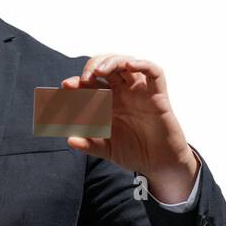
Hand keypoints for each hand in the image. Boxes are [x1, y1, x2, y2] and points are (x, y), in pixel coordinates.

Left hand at [61, 54, 199, 201]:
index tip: (66, 86)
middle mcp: (124, 93)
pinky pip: (154, 72)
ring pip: (127, 64)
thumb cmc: (134, 153)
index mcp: (108, 101)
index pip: (91, 83)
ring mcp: (140, 92)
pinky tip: (130, 65)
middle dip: (94, 66)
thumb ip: (89, 144)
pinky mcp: (158, 96)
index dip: (78, 80)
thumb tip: (70, 139)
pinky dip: (143, 64)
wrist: (159, 164)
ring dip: (112, 62)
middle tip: (84, 77)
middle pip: (108, 66)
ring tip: (100, 71)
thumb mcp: (106, 149)